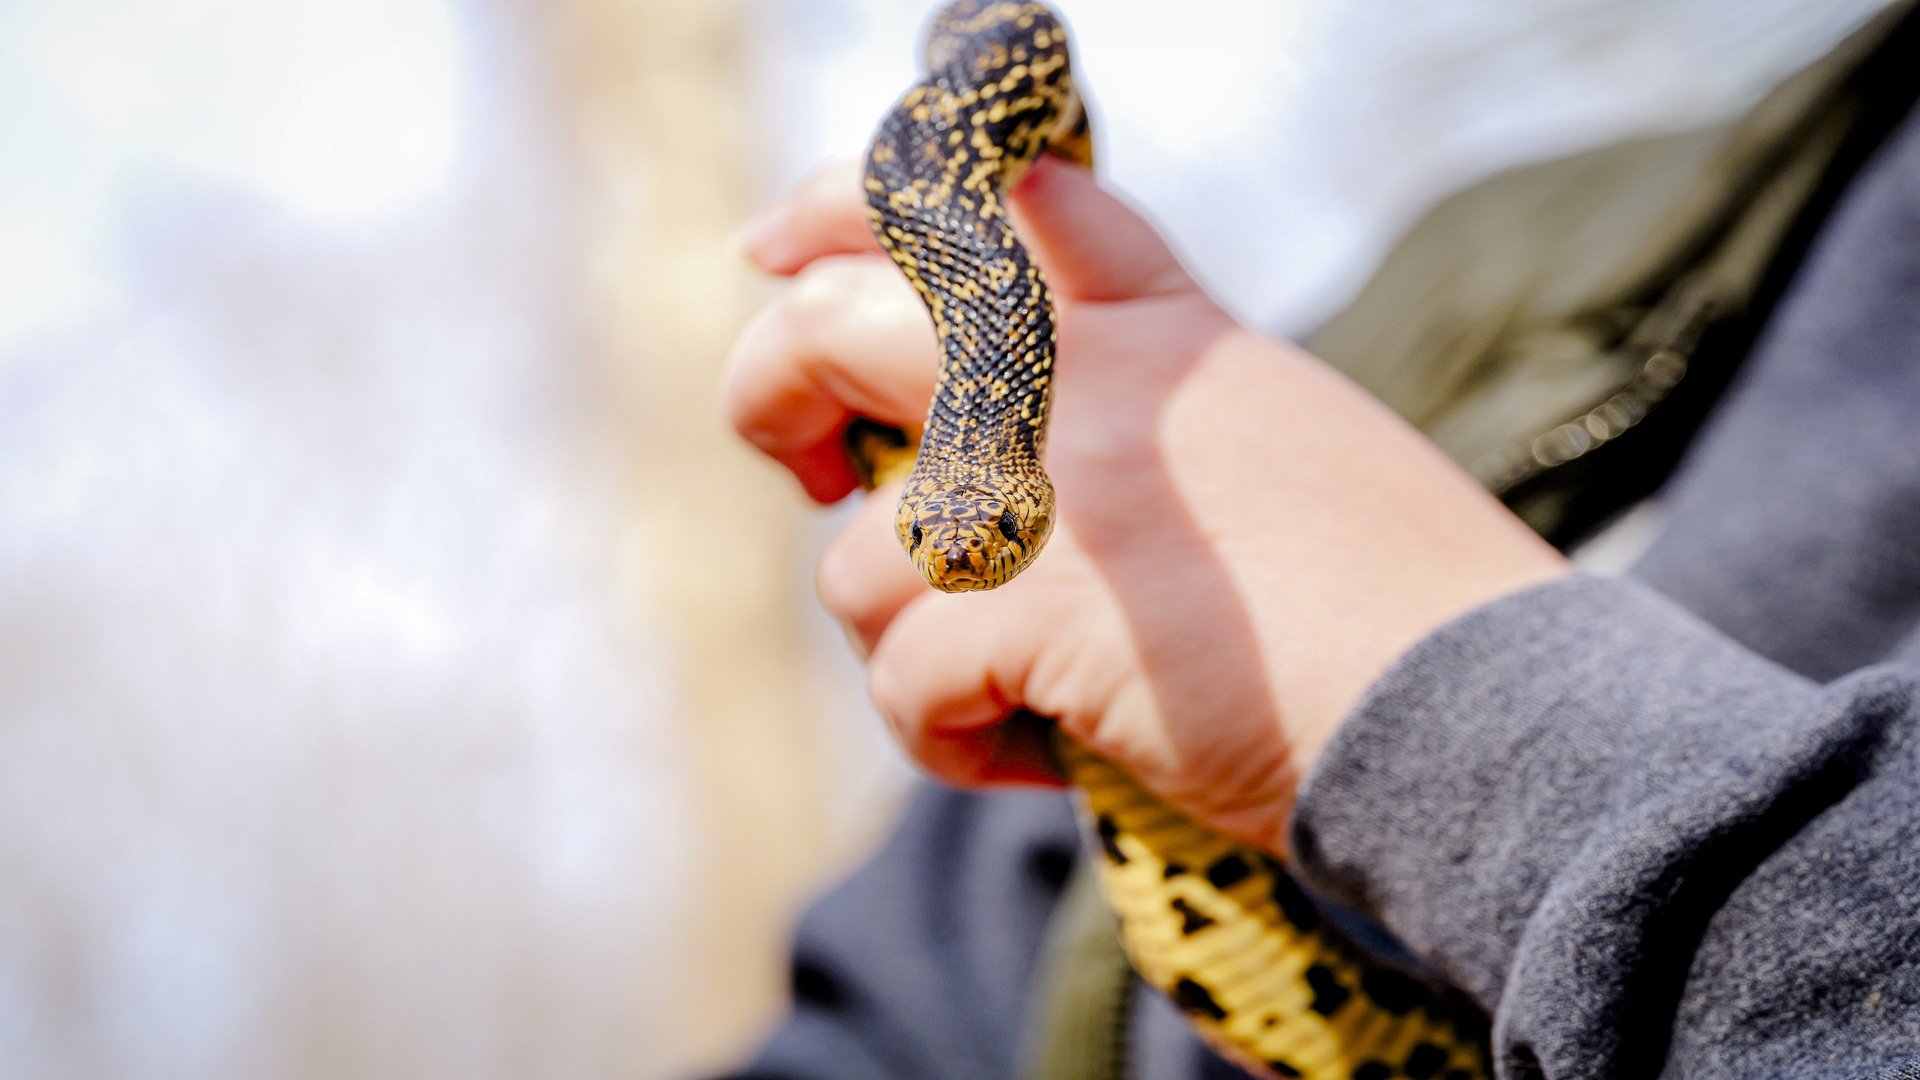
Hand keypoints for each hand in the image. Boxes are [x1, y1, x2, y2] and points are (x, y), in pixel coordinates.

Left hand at [726, 156, 1568, 857]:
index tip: (778, 252)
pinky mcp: (1038, 614)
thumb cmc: (1394, 592)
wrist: (1481, 701)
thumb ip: (1148, 395)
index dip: (849, 205)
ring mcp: (1055, 494)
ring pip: (856, 561)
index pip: (988, 201)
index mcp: (1158, 326)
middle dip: (770, 382)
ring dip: (908, 649)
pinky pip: (904, 680)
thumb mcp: (1281, 426)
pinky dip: (948, 739)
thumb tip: (1007, 434)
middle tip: (809, 464)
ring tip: (1010, 693)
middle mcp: (1088, 385)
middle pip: (839, 319)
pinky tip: (1033, 752)